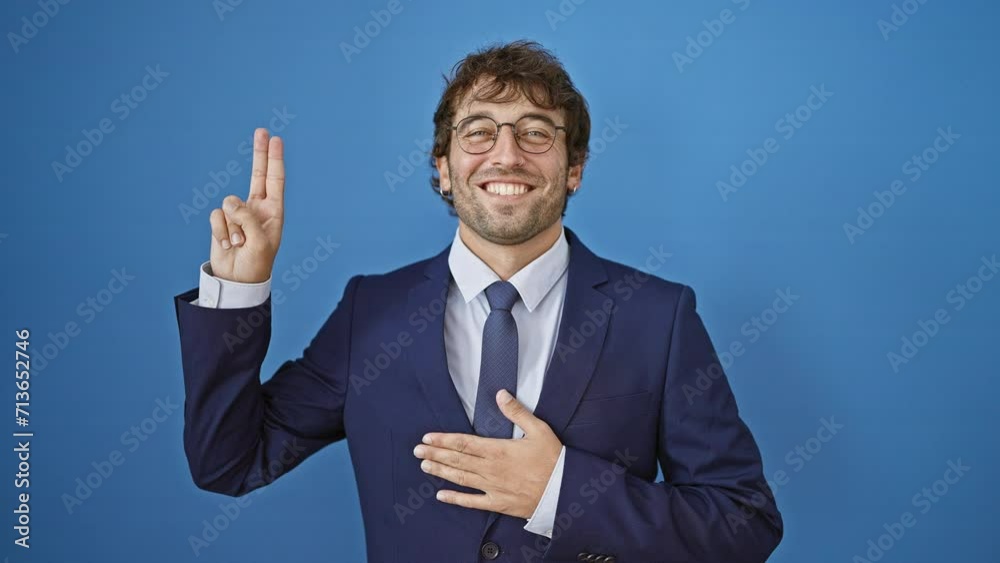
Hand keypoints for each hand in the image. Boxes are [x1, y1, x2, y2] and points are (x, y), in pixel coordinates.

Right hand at [209, 128, 284, 282]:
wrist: (236, 281)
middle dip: (259, 154)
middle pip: (257, 175)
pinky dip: (221, 231)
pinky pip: (217, 216)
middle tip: (261, 131)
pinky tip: (229, 244)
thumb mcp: (259, 243)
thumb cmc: (256, 264)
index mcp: (273, 212)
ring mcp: (238, 214)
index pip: (274, 180)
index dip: (274, 160)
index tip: (276, 140)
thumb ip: (248, 219)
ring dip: (233, 226)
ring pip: (229, 203)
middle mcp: (256, 209)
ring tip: (240, 243)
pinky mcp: (221, 222)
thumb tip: (230, 203)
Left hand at [413, 389, 562, 518]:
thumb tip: (500, 394)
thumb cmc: (553, 459)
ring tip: (424, 466)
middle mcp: (490, 469)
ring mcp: (493, 488)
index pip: (464, 443)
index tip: (428, 438)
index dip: (444, 440)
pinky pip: (472, 502)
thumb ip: (517, 412)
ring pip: (460, 478)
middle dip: (435, 454)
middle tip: (417, 450)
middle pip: (457, 460)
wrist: (564, 490)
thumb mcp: (538, 430)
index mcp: (498, 450)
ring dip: (441, 472)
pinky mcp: (498, 503)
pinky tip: (441, 496)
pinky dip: (456, 499)